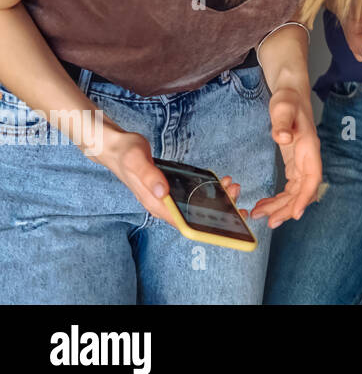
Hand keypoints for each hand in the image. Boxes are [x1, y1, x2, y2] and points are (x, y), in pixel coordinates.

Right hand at [89, 126, 242, 228]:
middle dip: (217, 208)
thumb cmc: (125, 153)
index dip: (204, 225)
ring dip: (215, 198)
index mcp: (153, 202)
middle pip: (191, 215)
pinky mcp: (168, 188)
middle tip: (235, 192)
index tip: (226, 219)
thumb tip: (162, 192)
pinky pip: (190, 195)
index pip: (181, 222)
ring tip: (231, 185)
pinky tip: (219, 182)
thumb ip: (148, 175)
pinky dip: (206, 190)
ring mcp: (164, 196)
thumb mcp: (136, 160)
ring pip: (193, 205)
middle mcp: (160, 203)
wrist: (116, 148)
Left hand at [250, 84, 321, 228]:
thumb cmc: (288, 99)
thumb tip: (281, 138)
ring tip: (260, 214)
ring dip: (281, 206)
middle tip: (269, 222)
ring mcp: (302, 161)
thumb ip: (282, 122)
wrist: (291, 91)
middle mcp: (308, 157)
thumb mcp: (283, 108)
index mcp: (309, 147)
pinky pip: (290, 186)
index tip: (295, 214)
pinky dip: (280, 197)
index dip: (305, 197)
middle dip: (288, 208)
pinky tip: (265, 203)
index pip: (312, 178)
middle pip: (303, 190)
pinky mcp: (294, 161)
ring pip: (296, 191)